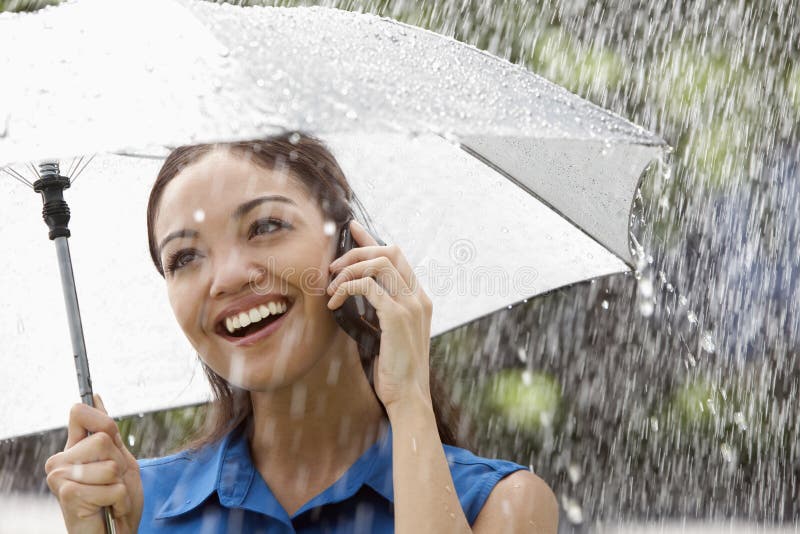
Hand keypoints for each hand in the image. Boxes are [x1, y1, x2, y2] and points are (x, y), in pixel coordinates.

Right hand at [45, 394, 142, 533]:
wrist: (115, 532)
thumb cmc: (117, 500)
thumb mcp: (120, 458)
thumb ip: (107, 430)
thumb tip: (95, 396)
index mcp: (72, 448)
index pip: (82, 413)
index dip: (104, 423)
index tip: (110, 443)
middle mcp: (60, 460)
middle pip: (103, 438)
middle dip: (119, 463)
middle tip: (112, 482)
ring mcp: (60, 477)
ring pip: (110, 465)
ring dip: (119, 484)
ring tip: (109, 497)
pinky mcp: (67, 494)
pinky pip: (112, 487)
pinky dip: (119, 500)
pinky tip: (107, 508)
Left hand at [327, 220, 433, 409]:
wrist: (409, 396)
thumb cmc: (396, 368)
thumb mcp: (391, 333)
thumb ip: (383, 310)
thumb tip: (359, 293)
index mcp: (419, 298)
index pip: (397, 256)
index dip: (372, 239)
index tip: (352, 228)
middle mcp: (419, 297)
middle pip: (390, 251)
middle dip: (357, 251)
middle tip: (333, 267)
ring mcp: (411, 305)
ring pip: (379, 263)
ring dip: (350, 269)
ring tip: (332, 287)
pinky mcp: (397, 317)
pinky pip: (368, 287)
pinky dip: (346, 289)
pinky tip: (334, 303)